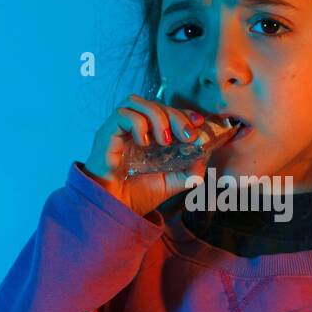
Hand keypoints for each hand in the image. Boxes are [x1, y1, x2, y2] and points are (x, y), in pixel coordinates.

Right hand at [83, 93, 208, 216]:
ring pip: (136, 101)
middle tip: (188, 136)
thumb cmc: (137, 196)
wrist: (114, 210)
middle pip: (156, 104)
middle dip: (176, 116)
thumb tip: (205, 154)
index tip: (198, 123)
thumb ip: (190, 171)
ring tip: (165, 140)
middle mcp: (133, 128)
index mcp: (149, 135)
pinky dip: (138, 125)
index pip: (167, 111)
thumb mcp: (172, 183)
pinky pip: (122, 115)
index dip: (183, 112)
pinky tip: (144, 144)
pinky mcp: (106, 134)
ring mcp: (118, 129)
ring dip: (157, 117)